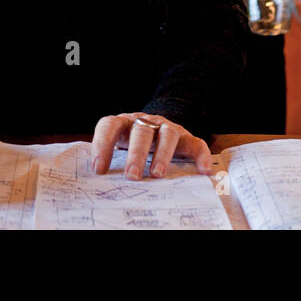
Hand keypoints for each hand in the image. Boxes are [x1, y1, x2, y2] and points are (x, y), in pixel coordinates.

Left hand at [90, 113, 212, 179]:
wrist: (156, 127)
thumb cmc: (132, 143)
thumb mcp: (120, 145)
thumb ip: (111, 157)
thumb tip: (98, 179)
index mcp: (123, 123)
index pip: (109, 126)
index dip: (102, 145)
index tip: (98, 168)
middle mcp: (145, 122)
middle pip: (141, 132)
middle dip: (136, 154)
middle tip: (131, 175)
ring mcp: (166, 127)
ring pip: (167, 135)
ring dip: (163, 154)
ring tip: (157, 174)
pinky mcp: (186, 137)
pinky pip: (196, 143)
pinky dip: (200, 156)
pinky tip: (202, 170)